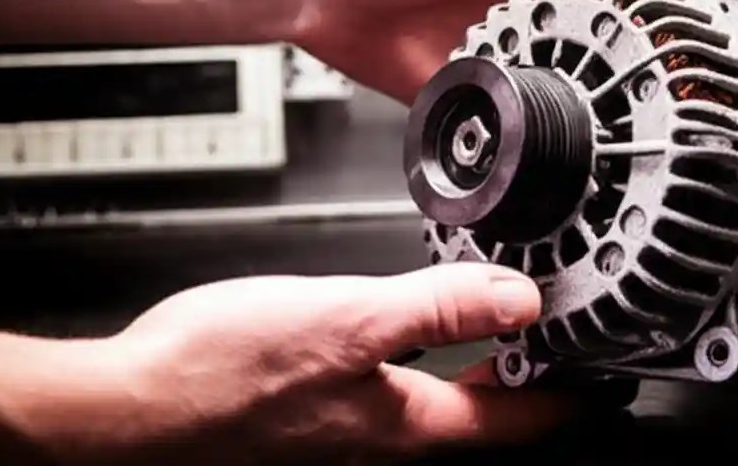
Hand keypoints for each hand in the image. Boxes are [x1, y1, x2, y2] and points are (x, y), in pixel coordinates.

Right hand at [36, 264, 593, 464]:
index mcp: (406, 425)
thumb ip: (439, 307)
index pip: (515, 420)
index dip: (568, 393)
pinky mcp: (314, 406)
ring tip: (508, 321)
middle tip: (565, 339)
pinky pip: (393, 381)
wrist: (133, 405)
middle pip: (482, 413)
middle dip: (529, 374)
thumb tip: (520, 301)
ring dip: (480, 360)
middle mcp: (382, 435)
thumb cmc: (223, 374)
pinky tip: (410, 322)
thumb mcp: (349, 320)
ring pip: (440, 396)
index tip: (604, 373)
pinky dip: (424, 351)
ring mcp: (347, 425)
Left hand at [293, 0, 650, 103]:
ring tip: (594, 100)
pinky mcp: (454, 90)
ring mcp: (482, 51)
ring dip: (561, 90)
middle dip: (604, 49)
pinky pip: (493, 113)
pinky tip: (533, 125)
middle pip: (571, 34)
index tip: (664, 7)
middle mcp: (504, 10)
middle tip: (640, 64)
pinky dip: (512, 121)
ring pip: (539, 78)